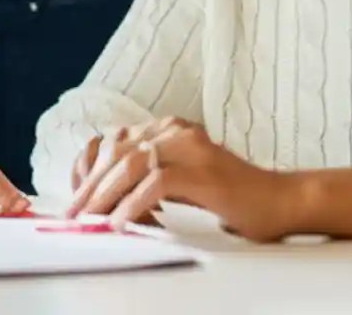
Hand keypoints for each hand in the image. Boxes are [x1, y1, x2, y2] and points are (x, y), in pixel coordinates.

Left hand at [68, 118, 299, 240]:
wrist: (278, 200)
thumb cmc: (229, 195)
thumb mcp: (180, 180)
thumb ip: (148, 178)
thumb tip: (105, 199)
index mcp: (168, 128)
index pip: (113, 141)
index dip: (88, 169)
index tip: (75, 196)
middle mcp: (176, 130)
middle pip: (117, 153)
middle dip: (90, 186)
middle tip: (73, 214)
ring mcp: (190, 147)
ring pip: (131, 165)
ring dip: (104, 195)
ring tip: (90, 219)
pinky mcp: (202, 170)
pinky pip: (155, 184)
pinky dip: (132, 205)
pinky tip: (122, 223)